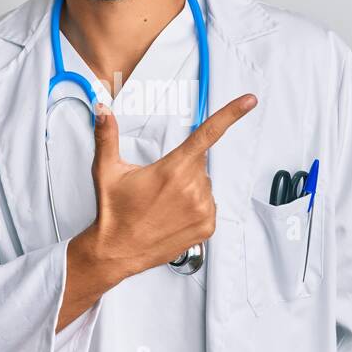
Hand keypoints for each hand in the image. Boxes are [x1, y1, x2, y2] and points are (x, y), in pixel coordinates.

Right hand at [82, 93, 257, 280]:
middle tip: (158, 185)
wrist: (117, 250)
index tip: (249, 101)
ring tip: (164, 204)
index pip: (207, 134)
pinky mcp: (207, 226)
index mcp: (172, 170)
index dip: (230, 114)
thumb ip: (107, 136)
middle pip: (199, 163)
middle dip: (182, 167)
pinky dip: (195, 206)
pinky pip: (209, 204)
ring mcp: (202, 210)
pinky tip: (174, 214)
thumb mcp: (107, 170)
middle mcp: (191, 189)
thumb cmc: (114, 212)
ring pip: (204, 184)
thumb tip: (102, 110)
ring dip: (189, 188)